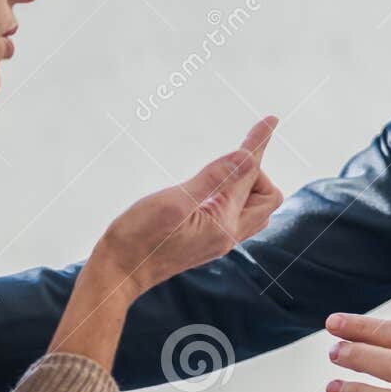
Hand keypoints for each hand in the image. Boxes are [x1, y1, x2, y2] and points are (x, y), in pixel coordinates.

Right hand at [93, 116, 282, 300]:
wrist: (118, 272)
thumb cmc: (137, 238)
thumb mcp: (174, 202)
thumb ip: (213, 179)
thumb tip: (247, 157)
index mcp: (223, 224)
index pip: (250, 174)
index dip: (258, 143)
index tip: (271, 118)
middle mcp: (228, 235)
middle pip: (267, 197)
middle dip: (256, 170)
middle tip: (229, 155)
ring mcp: (219, 241)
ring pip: (254, 208)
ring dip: (248, 183)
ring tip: (224, 167)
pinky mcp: (208, 241)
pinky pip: (237, 215)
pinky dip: (235, 194)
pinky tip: (215, 186)